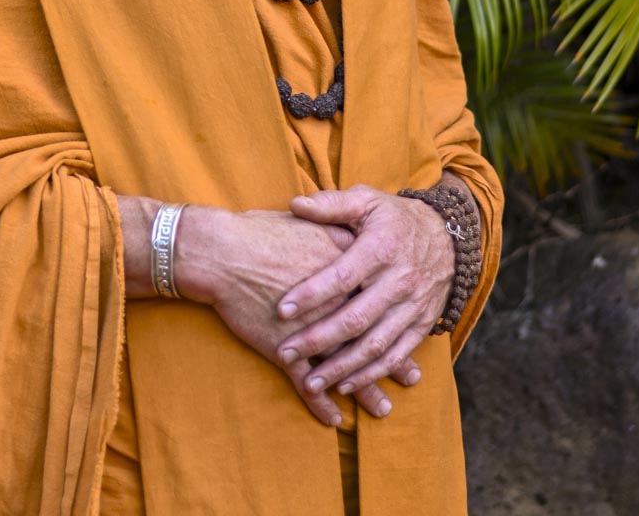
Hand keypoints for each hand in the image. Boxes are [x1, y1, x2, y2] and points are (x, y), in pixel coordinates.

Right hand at [174, 206, 414, 424]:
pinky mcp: (283, 350)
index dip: (397, 316)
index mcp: (342, 272)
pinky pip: (306, 384)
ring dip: (364, 389)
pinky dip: (319, 403)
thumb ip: (336, 224)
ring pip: (345, 367)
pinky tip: (332, 418)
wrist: (223, 252)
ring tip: (383, 408)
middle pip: (370, 338)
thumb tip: (356, 229)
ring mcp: (309, 331)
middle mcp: (333, 306)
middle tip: (413, 379)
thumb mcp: (308, 219)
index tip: (416, 325)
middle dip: (392, 362)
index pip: (377, 299)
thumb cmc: (261, 232)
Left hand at [275, 186, 454, 401]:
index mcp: (382, 248)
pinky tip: (344, 386)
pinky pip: (396, 356)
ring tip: (309, 383)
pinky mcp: (421, 326)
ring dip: (342, 368)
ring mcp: (413, 307)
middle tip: (285, 353)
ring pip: (375, 345)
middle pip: (356, 318)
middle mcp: (400, 281)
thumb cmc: (395, 217)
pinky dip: (371, 375)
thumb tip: (294, 205)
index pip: (343, 276)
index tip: (281, 309)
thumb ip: (331, 204)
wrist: (449, 236)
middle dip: (319, 340)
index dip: (312, 294)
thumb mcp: (367, 201)